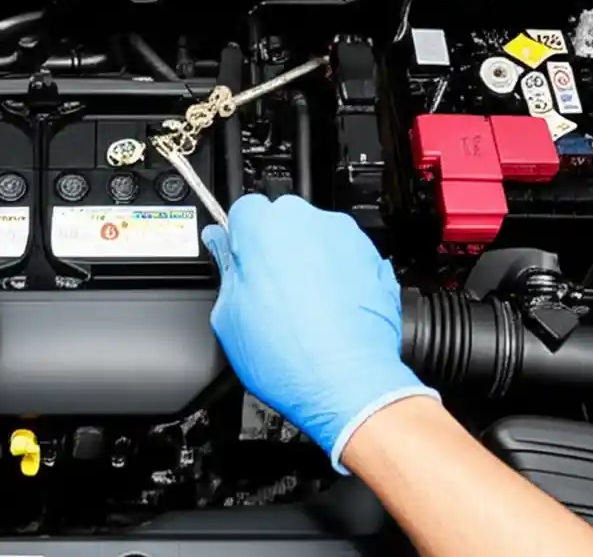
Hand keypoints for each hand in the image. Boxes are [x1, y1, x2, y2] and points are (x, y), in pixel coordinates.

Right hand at [202, 195, 436, 471]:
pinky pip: (344, 255)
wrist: (350, 383)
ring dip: (306, 259)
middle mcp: (307, 222)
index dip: (239, 239)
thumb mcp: (229, 316)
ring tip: (302, 306)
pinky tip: (327, 310)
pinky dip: (336, 273)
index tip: (239, 260)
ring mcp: (345, 237)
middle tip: (268, 290)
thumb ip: (224, 269)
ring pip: (315, 235)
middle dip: (273, 246)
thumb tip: (220, 247)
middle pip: (282, 218)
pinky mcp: (372, 257)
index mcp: (264, 228)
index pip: (243, 209)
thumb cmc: (290, 357)